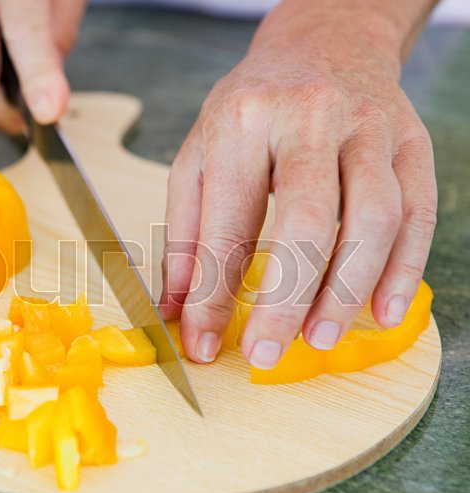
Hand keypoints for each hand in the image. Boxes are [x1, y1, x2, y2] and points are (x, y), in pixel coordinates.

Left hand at [160, 4, 436, 368]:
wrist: (321, 41)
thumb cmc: (250, 107)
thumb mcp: (198, 157)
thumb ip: (184, 235)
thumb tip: (173, 310)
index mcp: (243, 124)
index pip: (226, 225)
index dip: (212, 294)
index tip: (201, 343)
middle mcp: (308, 120)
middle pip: (306, 222)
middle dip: (285, 300)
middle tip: (265, 353)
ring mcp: (368, 128)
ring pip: (373, 219)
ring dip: (347, 291)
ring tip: (320, 338)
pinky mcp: (409, 141)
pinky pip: (418, 211)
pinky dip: (403, 268)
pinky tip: (381, 309)